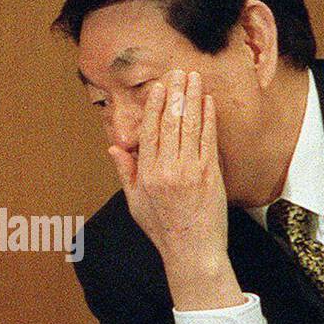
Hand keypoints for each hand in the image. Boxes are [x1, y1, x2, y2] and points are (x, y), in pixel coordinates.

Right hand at [109, 69, 243, 310]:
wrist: (192, 251)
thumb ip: (126, 173)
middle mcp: (167, 170)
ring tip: (194, 78)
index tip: (160, 87)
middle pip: (170, 123)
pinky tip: (208, 102)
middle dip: (175, 94)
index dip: (155, 106)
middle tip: (179, 73)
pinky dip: (208, 118)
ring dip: (193, 98)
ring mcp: (190, 171)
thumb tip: (113, 149)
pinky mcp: (210, 175)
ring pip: (190, 126)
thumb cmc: (163, 229)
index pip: (150, 131)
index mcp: (146, 175)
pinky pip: (208, 140)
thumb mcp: (135, 203)